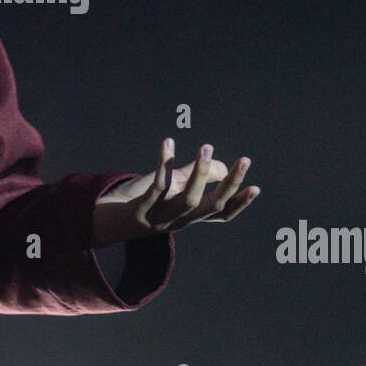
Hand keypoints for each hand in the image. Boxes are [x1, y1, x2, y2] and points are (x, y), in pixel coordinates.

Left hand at [92, 138, 260, 246]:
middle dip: (230, 184)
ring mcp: (161, 218)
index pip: (221, 214)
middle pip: (211, 206)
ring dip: (201, 172)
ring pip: (188, 198)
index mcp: (190, 217)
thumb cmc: (145, 201)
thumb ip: (193, 176)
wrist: (109, 222)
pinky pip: (157, 187)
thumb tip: (218, 164)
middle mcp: (180, 221)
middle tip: (245, 160)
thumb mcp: (172, 189)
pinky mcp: (142, 211)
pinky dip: (163, 165)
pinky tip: (168, 143)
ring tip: (207, 148)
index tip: (256, 187)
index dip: (239, 203)